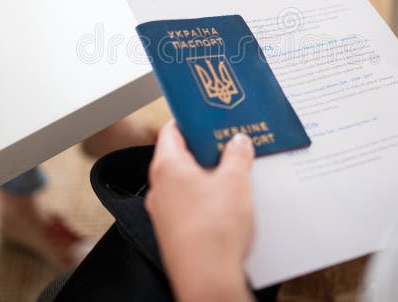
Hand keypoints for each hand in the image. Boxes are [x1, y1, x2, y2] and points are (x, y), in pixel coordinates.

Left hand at [146, 121, 254, 301]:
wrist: (207, 280)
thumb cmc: (214, 230)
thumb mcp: (235, 182)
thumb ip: (237, 156)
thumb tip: (238, 141)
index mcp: (167, 168)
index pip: (171, 131)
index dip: (190, 121)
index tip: (207, 117)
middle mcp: (158, 188)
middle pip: (179, 157)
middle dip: (205, 150)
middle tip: (229, 143)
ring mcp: (163, 213)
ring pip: (184, 183)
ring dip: (207, 176)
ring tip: (234, 173)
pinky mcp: (173, 232)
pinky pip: (187, 205)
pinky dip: (204, 198)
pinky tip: (226, 204)